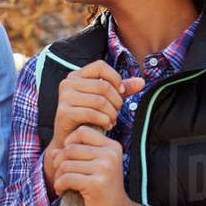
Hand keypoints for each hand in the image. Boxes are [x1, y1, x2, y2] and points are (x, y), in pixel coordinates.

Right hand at [43, 60, 143, 187]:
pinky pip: (91, 113)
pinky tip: (107, 126)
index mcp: (76, 76)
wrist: (70, 139)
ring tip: (113, 121)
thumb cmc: (88, 118)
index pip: (100, 66)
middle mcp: (67, 83)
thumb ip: (122, 90)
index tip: (122, 92)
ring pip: (99, 101)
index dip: (115, 77)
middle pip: (103, 86)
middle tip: (117, 113)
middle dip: (116, 101)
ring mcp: (64, 97)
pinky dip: (104, 120)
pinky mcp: (63, 112)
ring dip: (112, 113)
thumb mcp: (106, 101)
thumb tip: (142, 81)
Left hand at [51, 125, 147, 205]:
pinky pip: (66, 178)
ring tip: (63, 185)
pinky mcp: (96, 183)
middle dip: (59, 163)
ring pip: (66, 164)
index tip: (68, 158)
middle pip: (70, 148)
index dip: (69, 142)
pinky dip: (59, 185)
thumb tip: (53, 152)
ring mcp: (104, 168)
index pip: (82, 131)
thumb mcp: (91, 169)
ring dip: (59, 176)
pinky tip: (62, 191)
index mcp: (112, 147)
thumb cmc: (102, 192)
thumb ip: (74, 156)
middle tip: (62, 176)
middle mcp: (110, 154)